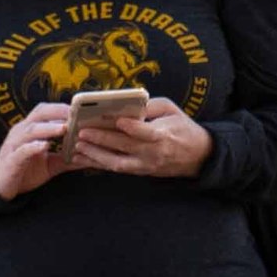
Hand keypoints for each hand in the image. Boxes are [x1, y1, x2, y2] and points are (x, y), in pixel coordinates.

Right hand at [0, 102, 80, 198]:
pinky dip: (33, 147)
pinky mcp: (11, 160)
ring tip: (64, 128)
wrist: (0, 186)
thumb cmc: (25, 170)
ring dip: (49, 128)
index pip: (48, 111)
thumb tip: (91, 157)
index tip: (82, 109)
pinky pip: (22, 150)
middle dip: (58, 111)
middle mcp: (22, 132)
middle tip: (76, 113)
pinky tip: (44, 146)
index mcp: (32, 129)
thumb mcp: (50, 164)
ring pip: (31, 130)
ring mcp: (15, 145)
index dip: (64, 108)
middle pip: (39, 114)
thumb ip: (68, 158)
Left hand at [72, 95, 213, 177]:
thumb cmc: (184, 128)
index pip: (146, 132)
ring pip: (117, 163)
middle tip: (82, 132)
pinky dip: (99, 164)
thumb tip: (127, 104)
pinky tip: (84, 158)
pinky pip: (117, 169)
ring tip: (78, 148)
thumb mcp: (172, 110)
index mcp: (164, 136)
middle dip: (102, 140)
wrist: (199, 157)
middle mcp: (153, 153)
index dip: (132, 127)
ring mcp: (146, 165)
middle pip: (125, 147)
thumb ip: (150, 106)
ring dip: (96, 156)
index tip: (117, 120)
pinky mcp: (141, 172)